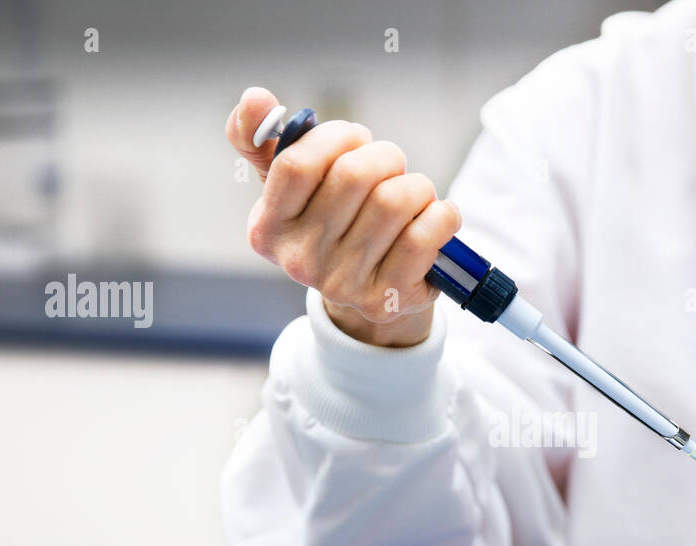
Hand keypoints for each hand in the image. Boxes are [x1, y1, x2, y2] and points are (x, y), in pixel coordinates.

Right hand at [225, 87, 460, 346]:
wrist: (367, 297)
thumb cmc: (332, 226)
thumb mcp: (291, 190)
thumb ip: (263, 141)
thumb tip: (254, 97)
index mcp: (268, 228)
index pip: (297, 163)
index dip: (336, 136)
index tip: (356, 137)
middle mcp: (300, 260)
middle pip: (353, 176)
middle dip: (385, 156)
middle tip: (391, 164)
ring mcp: (343, 283)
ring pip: (394, 201)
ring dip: (416, 185)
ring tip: (414, 194)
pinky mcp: (386, 298)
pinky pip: (424, 236)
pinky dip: (441, 215)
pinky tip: (435, 217)